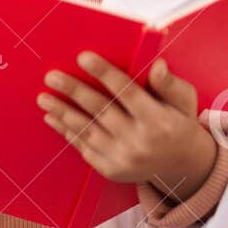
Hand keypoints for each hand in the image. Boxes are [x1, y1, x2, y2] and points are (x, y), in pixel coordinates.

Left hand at [37, 53, 217, 198]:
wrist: (180, 166)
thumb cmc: (178, 123)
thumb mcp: (184, 102)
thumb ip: (170, 85)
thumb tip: (157, 66)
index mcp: (158, 120)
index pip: (127, 92)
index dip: (104, 74)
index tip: (82, 57)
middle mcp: (139, 141)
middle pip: (101, 110)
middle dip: (74, 91)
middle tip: (51, 76)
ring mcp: (123, 159)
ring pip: (87, 130)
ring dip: (62, 112)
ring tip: (43, 97)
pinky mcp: (111, 170)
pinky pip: (84, 147)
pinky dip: (67, 131)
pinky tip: (52, 117)